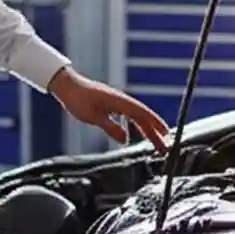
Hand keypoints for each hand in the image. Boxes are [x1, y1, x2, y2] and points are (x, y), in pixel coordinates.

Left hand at [48, 66, 169, 151]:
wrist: (67, 86)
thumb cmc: (78, 99)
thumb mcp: (93, 117)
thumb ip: (110, 128)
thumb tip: (125, 140)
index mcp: (120, 102)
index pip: (143, 114)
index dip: (156, 124)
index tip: (167, 134)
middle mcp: (122, 101)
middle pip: (142, 117)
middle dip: (154, 132)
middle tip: (164, 147)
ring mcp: (117, 102)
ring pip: (136, 117)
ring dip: (146, 129)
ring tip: (155, 142)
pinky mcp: (111, 104)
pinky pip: (128, 116)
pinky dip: (135, 125)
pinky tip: (134, 134)